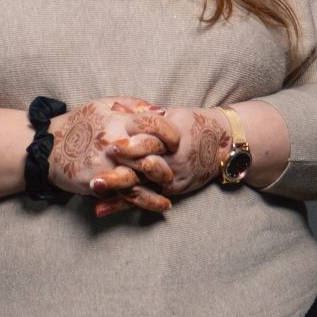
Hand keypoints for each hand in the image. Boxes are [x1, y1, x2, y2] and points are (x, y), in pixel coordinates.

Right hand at [48, 97, 174, 214]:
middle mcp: (114, 141)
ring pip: (144, 175)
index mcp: (117, 120)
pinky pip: (130, 193)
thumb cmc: (77, 125)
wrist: (46, 148)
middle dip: (168, 159)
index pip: (153, 123)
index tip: (175, 141)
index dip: (169, 133)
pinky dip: (149, 200)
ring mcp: (107, 163)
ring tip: (171, 186)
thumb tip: (159, 110)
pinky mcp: (100, 182)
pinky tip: (163, 204)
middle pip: (152, 151)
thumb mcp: (100, 106)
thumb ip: (130, 104)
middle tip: (176, 165)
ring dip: (162, 181)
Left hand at [97, 106, 228, 216]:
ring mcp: (172, 177)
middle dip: (119, 168)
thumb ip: (144, 114)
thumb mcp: (172, 115)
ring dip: (116, 188)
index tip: (111, 140)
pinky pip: (144, 198)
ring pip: (141, 184)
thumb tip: (113, 108)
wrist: (222, 146)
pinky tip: (101, 208)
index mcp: (172, 136)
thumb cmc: (192, 125)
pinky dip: (122, 203)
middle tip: (96, 170)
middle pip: (143, 164)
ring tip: (94, 188)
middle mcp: (172, 159)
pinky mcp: (171, 190)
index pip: (150, 137)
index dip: (132, 136)